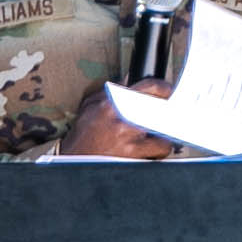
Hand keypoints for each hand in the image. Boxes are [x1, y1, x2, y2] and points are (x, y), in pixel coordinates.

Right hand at [57, 77, 180, 159]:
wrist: (73, 161)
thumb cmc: (82, 137)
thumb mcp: (90, 108)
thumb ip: (109, 93)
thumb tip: (128, 80)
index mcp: (114, 101)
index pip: (150, 87)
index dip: (165, 89)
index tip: (169, 92)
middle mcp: (124, 116)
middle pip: (162, 108)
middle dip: (167, 114)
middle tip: (167, 119)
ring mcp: (129, 135)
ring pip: (165, 132)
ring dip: (162, 138)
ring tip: (153, 141)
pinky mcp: (133, 153)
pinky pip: (159, 150)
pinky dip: (157, 153)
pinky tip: (148, 154)